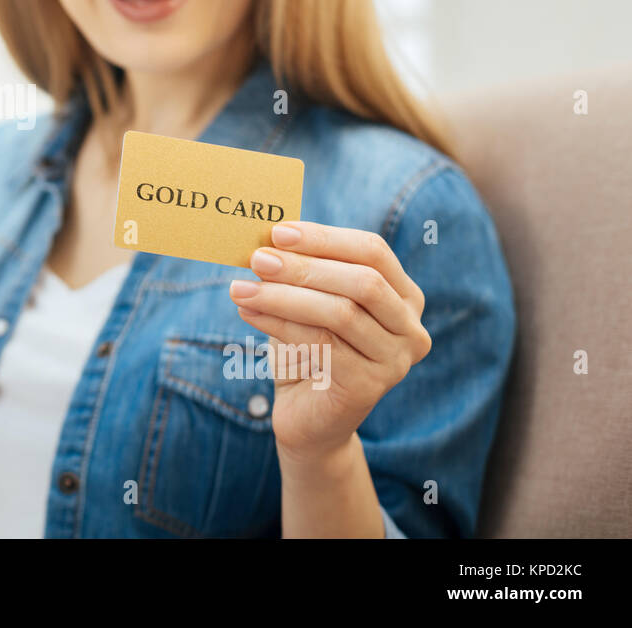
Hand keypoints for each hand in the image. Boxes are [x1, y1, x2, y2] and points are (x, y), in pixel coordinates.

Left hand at [228, 220, 430, 463]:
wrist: (309, 418)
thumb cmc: (308, 348)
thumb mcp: (310, 301)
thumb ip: (301, 269)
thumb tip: (267, 238)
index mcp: (403, 295)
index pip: (373, 251)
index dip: (325, 238)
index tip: (279, 232)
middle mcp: (410, 327)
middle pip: (362, 281)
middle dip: (305, 267)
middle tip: (258, 259)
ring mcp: (395, 359)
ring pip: (340, 313)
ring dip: (284, 296)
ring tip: (240, 288)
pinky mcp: (371, 386)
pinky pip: (322, 344)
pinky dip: (279, 324)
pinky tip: (248, 312)